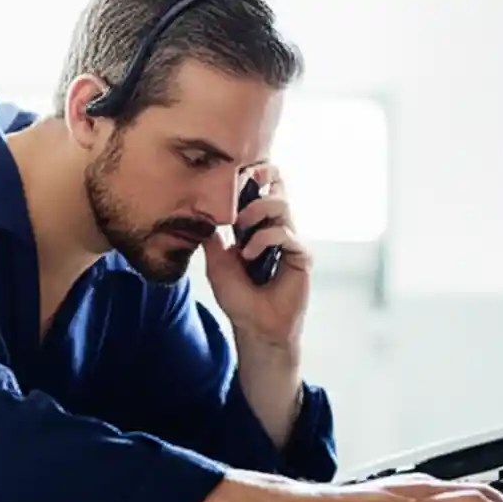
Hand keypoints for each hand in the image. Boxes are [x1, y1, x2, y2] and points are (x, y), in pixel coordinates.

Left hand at [202, 164, 309, 347]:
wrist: (254, 327)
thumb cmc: (239, 299)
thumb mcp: (216, 263)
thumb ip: (212, 238)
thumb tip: (201, 213)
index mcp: (257, 227)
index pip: (260, 189)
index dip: (249, 176)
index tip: (230, 174)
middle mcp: (276, 228)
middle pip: (277, 185)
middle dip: (259, 178)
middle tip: (242, 183)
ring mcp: (290, 240)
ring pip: (281, 204)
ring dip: (256, 211)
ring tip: (241, 231)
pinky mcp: (301, 255)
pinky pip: (284, 233)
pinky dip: (264, 239)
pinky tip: (249, 255)